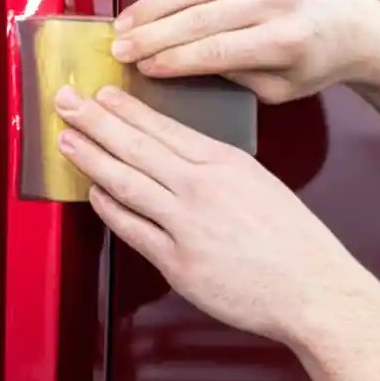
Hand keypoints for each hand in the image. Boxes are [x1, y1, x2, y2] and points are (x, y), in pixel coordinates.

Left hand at [53, 84, 379, 346]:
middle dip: (94, 120)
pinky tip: (93, 194)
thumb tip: (178, 157)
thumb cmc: (293, 241)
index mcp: (224, 162)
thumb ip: (217, 169)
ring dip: (91, 158)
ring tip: (67, 140)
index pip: (163, 126)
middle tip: (65, 101)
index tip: (100, 92)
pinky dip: (109, 208)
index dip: (125, 108)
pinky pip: (132, 229)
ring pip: (126, 182)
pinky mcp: (177, 262)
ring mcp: (186, 224)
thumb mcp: (258, 184)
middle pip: (135, 146)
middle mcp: (201, 187)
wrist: (314, 288)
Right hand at [112, 0, 379, 103]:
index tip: (141, 68)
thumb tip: (180, 61)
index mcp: (283, 41)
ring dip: (153, 3)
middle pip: (198, 16)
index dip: (172, 59)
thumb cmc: (309, 64)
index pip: (214, 51)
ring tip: (126, 22)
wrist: (348, 24)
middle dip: (152, 33)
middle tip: (119, 46)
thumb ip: (232, 76)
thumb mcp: (277, 90)